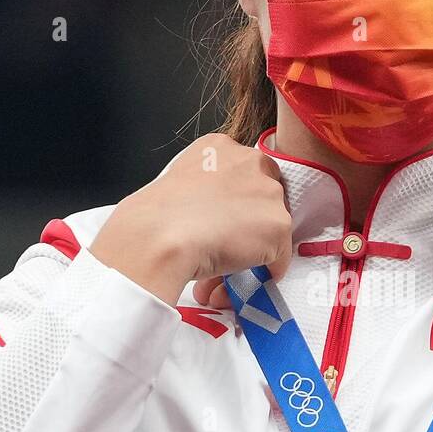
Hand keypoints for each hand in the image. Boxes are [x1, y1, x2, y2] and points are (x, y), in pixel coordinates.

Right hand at [90, 133, 291, 307]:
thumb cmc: (153, 218)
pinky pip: (277, 259)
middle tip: (220, 254)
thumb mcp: (178, 187)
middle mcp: (249, 162)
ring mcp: (268, 193)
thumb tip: (211, 219)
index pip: (244, 177)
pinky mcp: (279, 224)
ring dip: (247, 258)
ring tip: (217, 280)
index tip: (222, 227)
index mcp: (220, 148)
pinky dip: (260, 275)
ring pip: (268, 232)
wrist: (159, 236)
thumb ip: (205, 195)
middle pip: (261, 202)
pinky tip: (231, 283)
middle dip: (243, 232)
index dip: (235, 209)